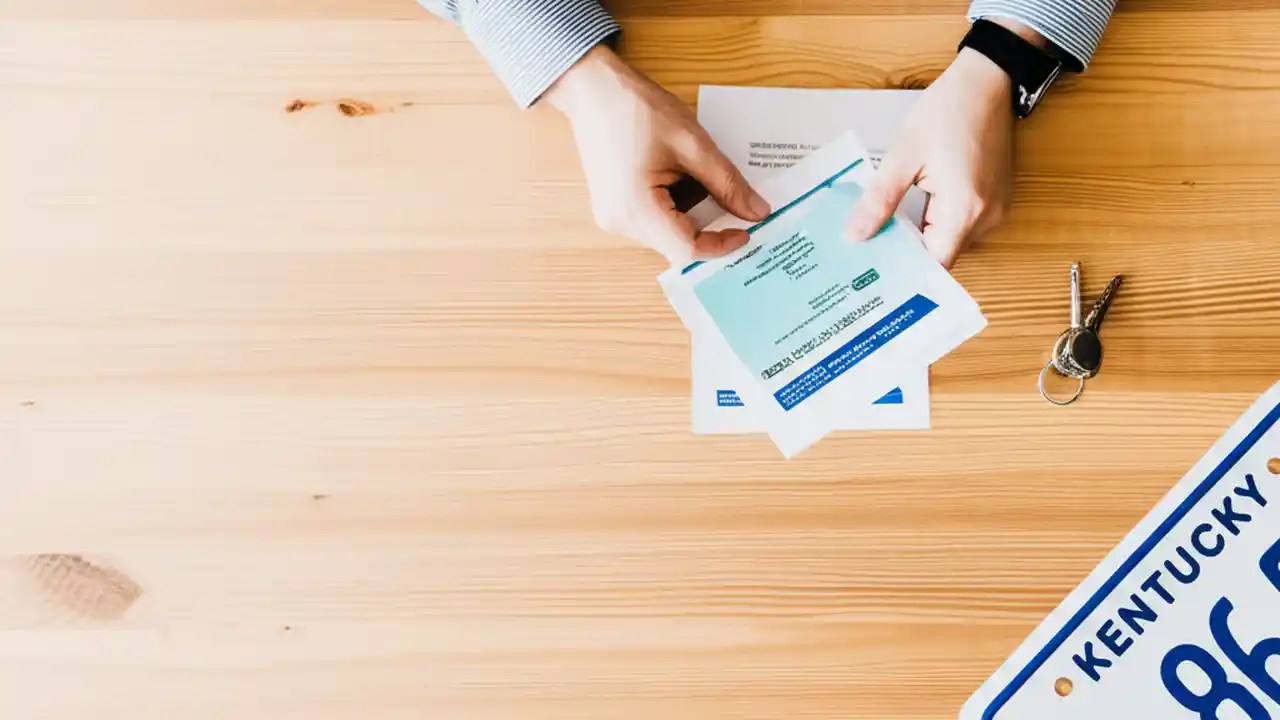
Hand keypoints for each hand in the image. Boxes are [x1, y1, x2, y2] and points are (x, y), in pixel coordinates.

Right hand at [545, 46, 770, 264]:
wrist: (592, 88)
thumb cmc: (637, 109)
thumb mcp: (693, 144)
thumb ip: (727, 183)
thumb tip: (757, 212)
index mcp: (636, 209)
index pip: (687, 250)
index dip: (722, 245)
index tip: (748, 229)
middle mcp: (620, 223)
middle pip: (676, 245)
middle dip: (710, 229)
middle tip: (736, 206)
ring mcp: (613, 217)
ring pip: (666, 234)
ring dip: (693, 215)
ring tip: (704, 181)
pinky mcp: (613, 208)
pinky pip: (653, 221)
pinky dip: (676, 207)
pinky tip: (682, 178)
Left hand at [845, 46, 1015, 268]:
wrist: (988, 80)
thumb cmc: (948, 110)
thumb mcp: (904, 155)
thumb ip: (879, 200)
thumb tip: (854, 236)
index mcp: (965, 209)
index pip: (935, 264)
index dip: (905, 270)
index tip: (874, 269)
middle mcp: (986, 217)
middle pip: (942, 254)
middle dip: (907, 252)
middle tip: (868, 251)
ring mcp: (994, 208)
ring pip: (950, 239)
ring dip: (922, 235)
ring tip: (885, 229)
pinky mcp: (993, 198)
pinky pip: (961, 223)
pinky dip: (937, 221)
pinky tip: (911, 210)